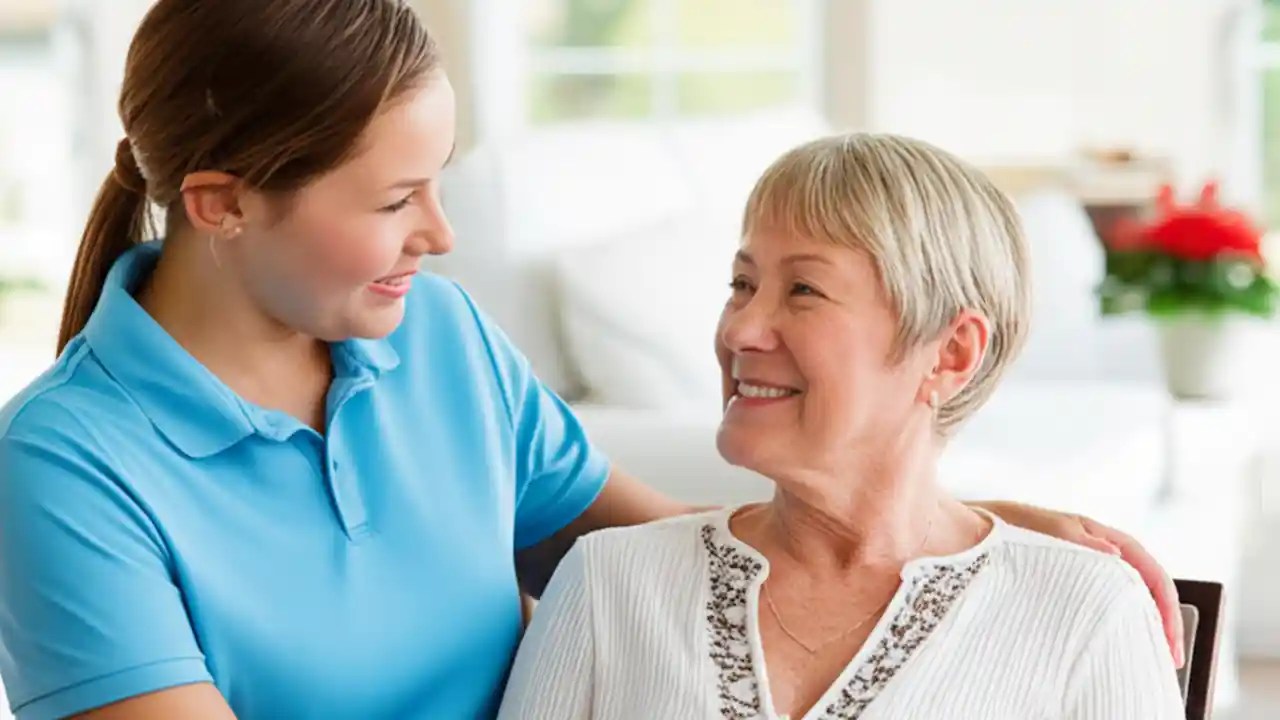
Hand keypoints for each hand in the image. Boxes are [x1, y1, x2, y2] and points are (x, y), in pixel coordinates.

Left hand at [974, 501, 1184, 667]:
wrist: (965, 533)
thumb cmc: (1004, 527)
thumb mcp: (1044, 530)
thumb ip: (1079, 540)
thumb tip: (1116, 554)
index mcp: (1097, 535)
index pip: (1147, 568)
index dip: (1166, 604)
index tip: (1172, 639)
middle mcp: (1095, 552)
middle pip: (1143, 588)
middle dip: (1161, 622)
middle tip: (1170, 659)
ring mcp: (1080, 569)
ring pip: (1123, 599)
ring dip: (1139, 625)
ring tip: (1148, 658)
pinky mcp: (1061, 585)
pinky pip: (1097, 607)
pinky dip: (1111, 626)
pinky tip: (1110, 647)